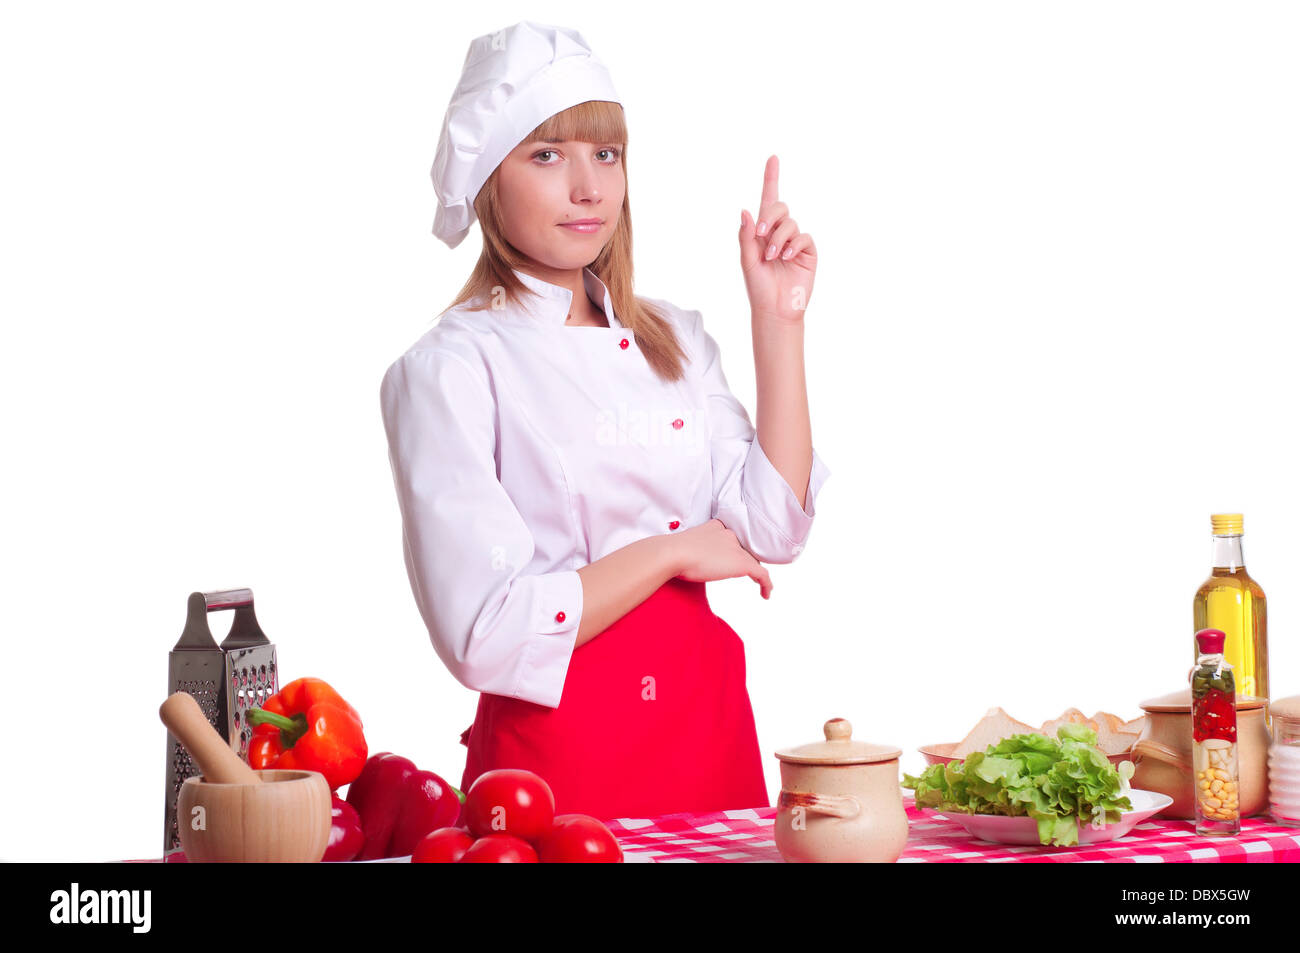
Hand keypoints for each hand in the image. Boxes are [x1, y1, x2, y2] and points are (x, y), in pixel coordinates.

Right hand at [669, 519, 772, 598]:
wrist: (674, 554)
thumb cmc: (672, 553)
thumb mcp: (684, 548)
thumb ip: (692, 551)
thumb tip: (688, 564)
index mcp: (716, 527)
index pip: (731, 538)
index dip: (734, 549)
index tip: (732, 559)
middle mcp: (729, 534)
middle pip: (743, 549)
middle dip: (745, 560)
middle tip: (745, 574)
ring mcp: (736, 548)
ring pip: (753, 561)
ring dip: (756, 573)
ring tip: (760, 585)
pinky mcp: (742, 563)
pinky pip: (762, 575)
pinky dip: (766, 585)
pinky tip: (766, 595)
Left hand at [739, 155, 816, 323]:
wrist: (775, 309)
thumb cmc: (758, 287)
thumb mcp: (747, 260)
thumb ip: (746, 236)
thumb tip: (746, 211)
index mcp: (762, 232)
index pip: (767, 200)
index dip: (771, 178)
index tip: (773, 158)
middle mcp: (779, 233)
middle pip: (779, 207)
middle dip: (770, 217)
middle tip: (761, 235)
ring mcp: (795, 241)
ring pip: (790, 223)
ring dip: (779, 238)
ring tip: (773, 258)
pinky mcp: (808, 252)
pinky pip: (804, 237)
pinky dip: (794, 245)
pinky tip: (787, 258)